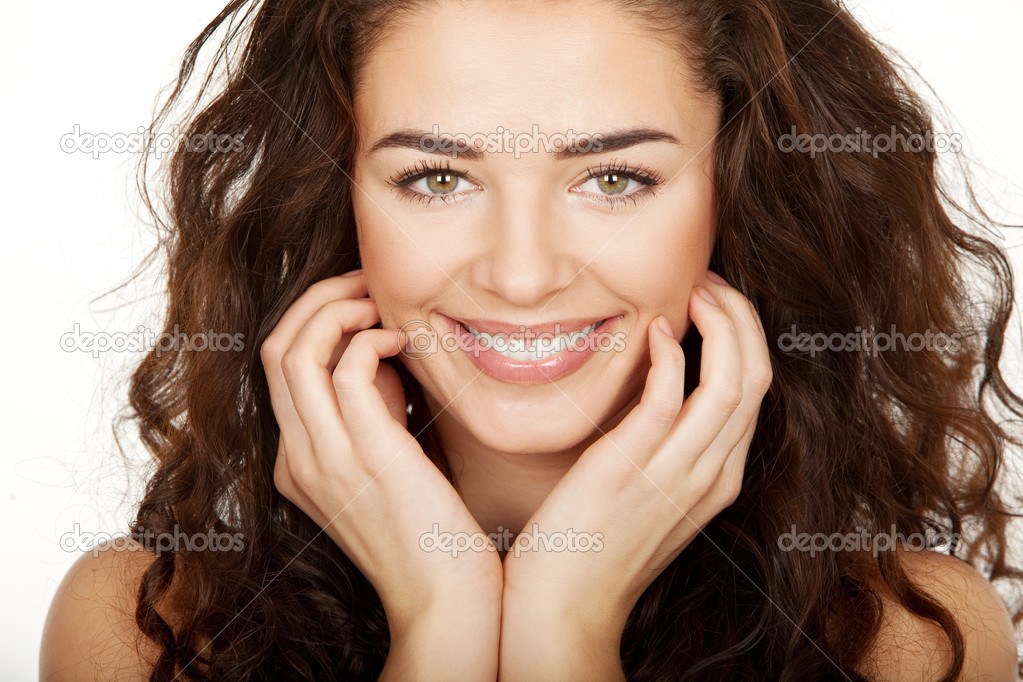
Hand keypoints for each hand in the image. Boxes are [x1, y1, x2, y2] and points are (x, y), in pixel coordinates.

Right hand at [260, 270, 501, 678]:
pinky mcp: (366, 455)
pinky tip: (404, 340)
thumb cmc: (431, 528)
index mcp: (298, 462)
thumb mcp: (386, 462)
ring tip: (379, 301)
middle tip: (364, 283)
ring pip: (293, 351)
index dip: (314, 321)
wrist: (446, 596)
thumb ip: (372, 410)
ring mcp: (324, 458)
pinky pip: (344, 367)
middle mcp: (298, 458)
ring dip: (337, 308)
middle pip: (274, 350)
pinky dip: (370, 337)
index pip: (279, 368)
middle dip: (316, 300)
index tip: (359, 300)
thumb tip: (380, 349)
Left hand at [498, 271, 771, 679]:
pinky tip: (655, 331)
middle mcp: (711, 474)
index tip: (712, 303)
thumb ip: (666, 447)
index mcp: (718, 478)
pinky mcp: (633, 467)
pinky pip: (673, 398)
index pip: (756, 389)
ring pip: (731, 381)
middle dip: (740, 316)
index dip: (743, 335)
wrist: (563, 607)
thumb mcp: (650, 495)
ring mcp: (677, 472)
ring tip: (692, 290)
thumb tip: (661, 388)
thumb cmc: (594, 545)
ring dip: (719, 323)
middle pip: (755, 376)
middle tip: (707, 282)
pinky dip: (674, 355)